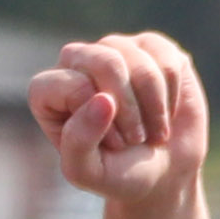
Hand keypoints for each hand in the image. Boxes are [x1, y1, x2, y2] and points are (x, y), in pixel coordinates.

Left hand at [30, 32, 207, 209]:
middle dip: (127, 107)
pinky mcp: (151, 46)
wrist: (162, 171)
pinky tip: (165, 113)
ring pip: (138, 61)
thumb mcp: (87, 172)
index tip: (112, 146)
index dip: (94, 117)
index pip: (67, 85)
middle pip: (105, 62)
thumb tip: (102, 99)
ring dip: (152, 107)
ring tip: (151, 133)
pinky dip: (170, 97)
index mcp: (49, 91)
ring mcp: (115, 48)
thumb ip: (78, 142)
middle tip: (135, 139)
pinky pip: (167, 60)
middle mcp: (77, 62)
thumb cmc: (116, 172)